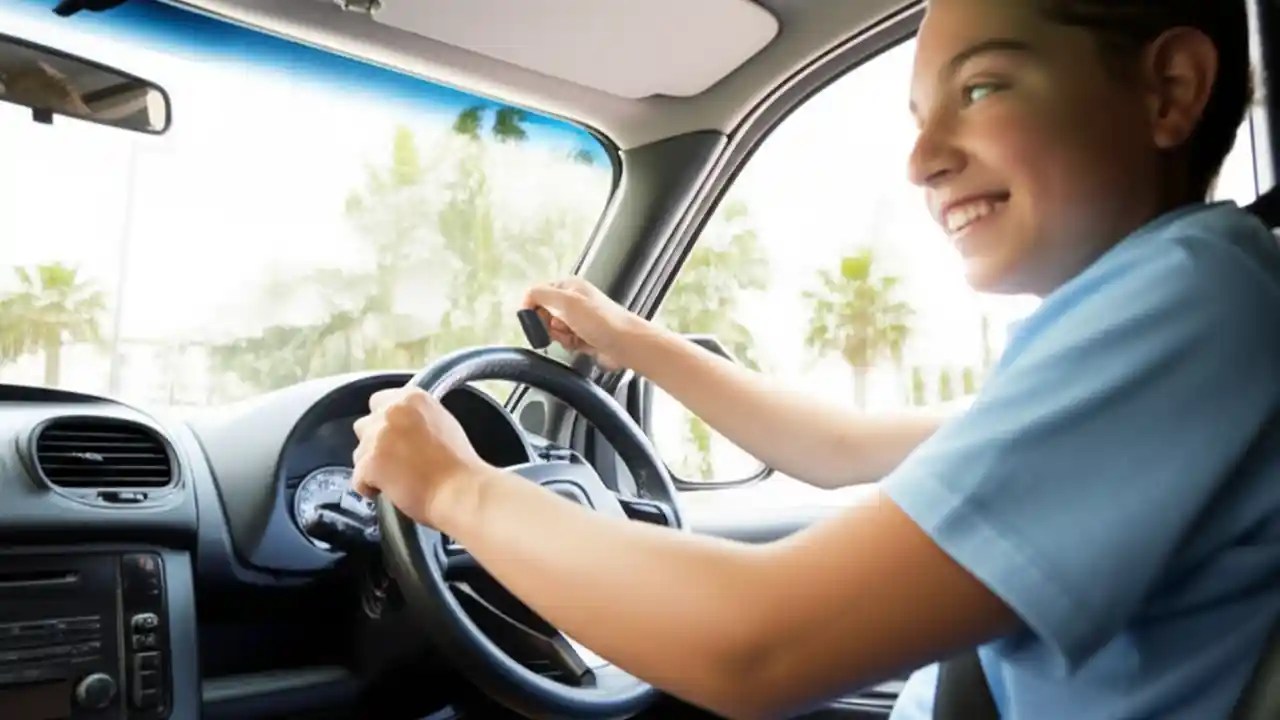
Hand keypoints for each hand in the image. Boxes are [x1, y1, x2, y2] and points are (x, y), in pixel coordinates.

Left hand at [351, 386, 491, 528]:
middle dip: (375, 442)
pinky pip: (358, 479)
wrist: (460, 490)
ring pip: (359, 453)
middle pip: (364, 426)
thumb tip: (403, 424)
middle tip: (395, 459)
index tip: (394, 436)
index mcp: (411, 398)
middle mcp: (391, 411)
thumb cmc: (459, 464)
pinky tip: (393, 491)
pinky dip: (370, 488)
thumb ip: (416, 417)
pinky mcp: (369, 463)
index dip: (384, 421)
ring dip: (372, 466)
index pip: (378, 401)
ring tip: (397, 479)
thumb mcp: (442, 422)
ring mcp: (377, 437)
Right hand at [521, 277, 649, 370]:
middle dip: (549, 325)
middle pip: (544, 314)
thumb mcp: (566, 301)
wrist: (624, 344)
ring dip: (559, 337)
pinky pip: (564, 341)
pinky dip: (569, 345)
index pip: (538, 293)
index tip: (536, 319)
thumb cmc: (601, 321)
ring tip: (574, 337)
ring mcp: (578, 319)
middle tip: (562, 327)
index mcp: (569, 286)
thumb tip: (525, 297)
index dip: (534, 308)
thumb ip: (540, 295)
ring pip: (553, 330)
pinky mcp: (583, 336)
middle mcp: (573, 300)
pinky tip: (580, 345)